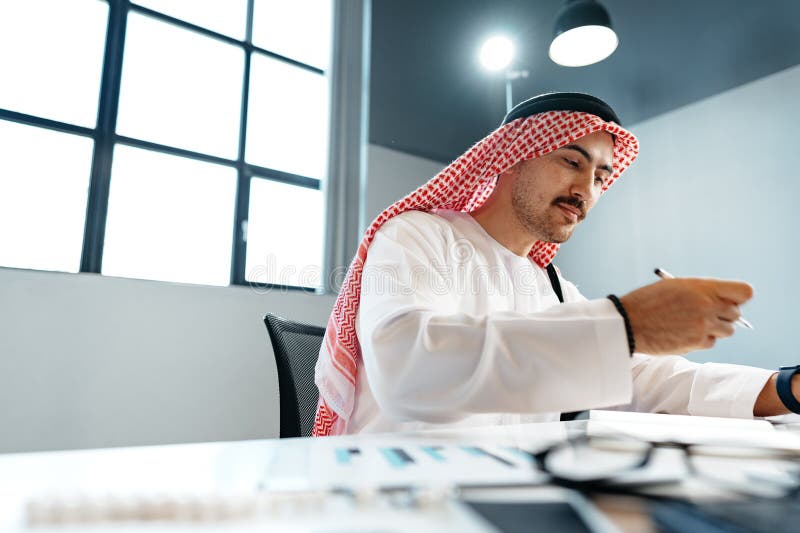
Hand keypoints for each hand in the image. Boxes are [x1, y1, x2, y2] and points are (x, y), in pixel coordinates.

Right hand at [620, 278, 752, 354]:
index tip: (727, 300)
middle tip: (704, 314)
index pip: (744, 292)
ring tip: (693, 324)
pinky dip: (701, 340)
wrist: (628, 322)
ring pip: (727, 330)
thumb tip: (723, 301)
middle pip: (736, 313)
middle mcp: (707, 305)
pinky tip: (683, 333)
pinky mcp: (697, 342)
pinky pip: (711, 342)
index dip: (737, 297)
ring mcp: (703, 325)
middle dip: (724, 315)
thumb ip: (702, 291)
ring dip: (714, 329)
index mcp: (702, 287)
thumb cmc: (648, 302)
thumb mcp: (676, 286)